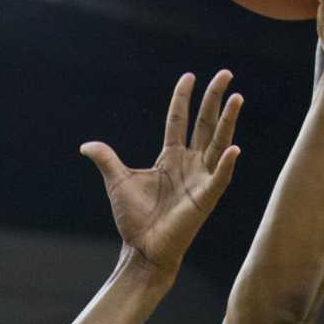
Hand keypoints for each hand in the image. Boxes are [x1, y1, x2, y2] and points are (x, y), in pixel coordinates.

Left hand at [80, 71, 242, 277]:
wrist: (142, 249)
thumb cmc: (134, 220)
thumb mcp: (118, 181)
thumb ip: (107, 160)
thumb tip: (86, 145)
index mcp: (170, 157)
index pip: (179, 120)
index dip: (183, 98)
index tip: (189, 76)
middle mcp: (189, 164)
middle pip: (205, 124)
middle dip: (215, 99)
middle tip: (225, 74)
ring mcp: (200, 180)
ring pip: (218, 144)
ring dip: (228, 122)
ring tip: (237, 98)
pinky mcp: (205, 199)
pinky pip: (219, 178)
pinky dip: (226, 165)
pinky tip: (234, 148)